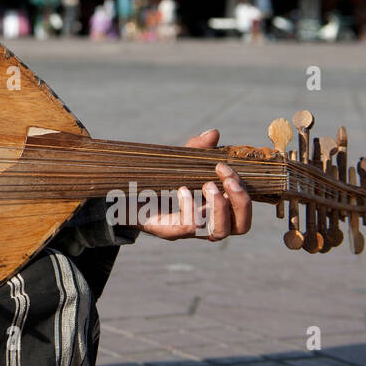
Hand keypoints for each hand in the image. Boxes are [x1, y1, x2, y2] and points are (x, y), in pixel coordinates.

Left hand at [137, 129, 252, 240]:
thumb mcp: (179, 163)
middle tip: (225, 177)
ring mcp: (188, 231)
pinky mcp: (167, 231)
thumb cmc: (154, 180)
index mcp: (213, 209)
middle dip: (240, 201)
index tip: (226, 166)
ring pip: (218, 232)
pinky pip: (188, 228)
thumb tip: (214, 133)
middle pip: (240, 227)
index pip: (242, 213)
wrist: (121, 195)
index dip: (244, 194)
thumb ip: (197, 150)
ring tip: (207, 185)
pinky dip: (191, 209)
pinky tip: (182, 190)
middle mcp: (205, 224)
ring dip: (219, 207)